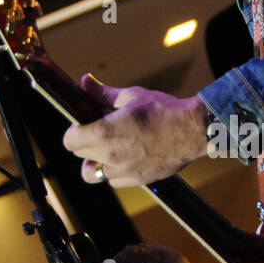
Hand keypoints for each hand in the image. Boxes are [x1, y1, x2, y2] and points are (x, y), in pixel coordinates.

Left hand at [63, 75, 208, 185]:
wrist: (193, 129)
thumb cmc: (163, 110)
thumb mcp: (131, 96)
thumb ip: (103, 93)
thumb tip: (84, 82)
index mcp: (105, 133)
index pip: (70, 141)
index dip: (73, 132)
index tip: (82, 125)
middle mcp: (111, 156)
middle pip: (80, 155)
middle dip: (85, 143)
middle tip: (99, 132)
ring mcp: (124, 170)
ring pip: (93, 173)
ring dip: (96, 162)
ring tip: (108, 150)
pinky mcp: (138, 180)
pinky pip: (114, 181)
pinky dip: (114, 172)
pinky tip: (125, 158)